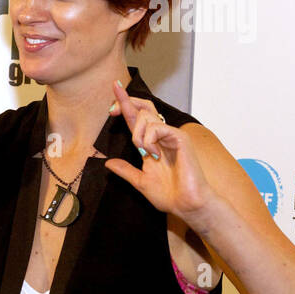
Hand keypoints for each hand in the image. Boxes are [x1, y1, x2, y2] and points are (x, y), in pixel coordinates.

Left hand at [103, 80, 217, 223]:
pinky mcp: (180, 138)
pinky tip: (154, 154)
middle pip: (144, 108)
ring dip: (138, 136)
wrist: (186, 205)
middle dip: (126, 103)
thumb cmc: (169, 195)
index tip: (114, 88)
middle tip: (111, 110)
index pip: (137, 119)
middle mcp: (161, 138)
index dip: (125, 104)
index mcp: (151, 145)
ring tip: (146, 154)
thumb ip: (126, 170)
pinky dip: (149, 140)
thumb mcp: (140, 182)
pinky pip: (157, 127)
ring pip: (146, 118)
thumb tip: (108, 163)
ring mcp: (171, 136)